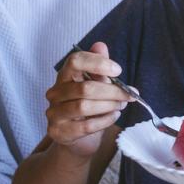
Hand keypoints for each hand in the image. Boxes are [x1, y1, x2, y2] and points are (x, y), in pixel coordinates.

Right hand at [45, 41, 134, 158]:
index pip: (75, 61)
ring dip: (109, 106)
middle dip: (112, 91)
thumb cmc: (89, 108)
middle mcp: (55, 93)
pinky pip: (86, 126)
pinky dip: (104, 120)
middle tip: (129, 95)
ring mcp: (54, 113)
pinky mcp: (58, 132)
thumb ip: (99, 68)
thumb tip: (101, 46)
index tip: (118, 70)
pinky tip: (114, 116)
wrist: (77, 138)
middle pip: (85, 87)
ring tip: (121, 105)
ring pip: (84, 106)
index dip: (97, 63)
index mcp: (64, 76)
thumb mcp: (96, 85)